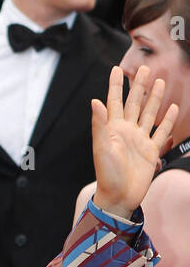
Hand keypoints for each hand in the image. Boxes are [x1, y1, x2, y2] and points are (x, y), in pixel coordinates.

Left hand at [91, 65, 177, 218]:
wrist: (119, 197)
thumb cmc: (106, 175)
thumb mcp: (101, 149)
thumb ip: (99, 125)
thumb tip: (95, 101)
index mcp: (112, 129)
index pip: (114, 102)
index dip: (115, 86)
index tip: (117, 69)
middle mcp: (126, 132)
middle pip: (134, 103)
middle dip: (139, 86)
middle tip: (144, 68)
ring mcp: (140, 140)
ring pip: (149, 114)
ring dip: (154, 98)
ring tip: (160, 81)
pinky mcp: (151, 151)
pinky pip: (161, 133)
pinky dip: (167, 120)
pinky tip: (172, 108)